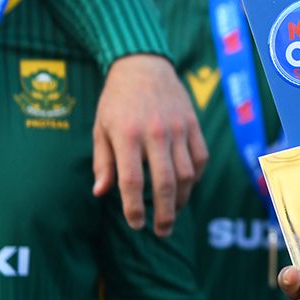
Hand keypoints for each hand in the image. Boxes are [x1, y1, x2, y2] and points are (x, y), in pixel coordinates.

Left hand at [93, 54, 207, 236]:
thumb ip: (102, 162)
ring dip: (181, 199)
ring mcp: (178, 129)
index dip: (133, 208)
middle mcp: (155, 133)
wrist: (143, 67)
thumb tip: (101, 193)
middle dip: (164, 213)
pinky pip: (200, 158)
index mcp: (126, 135)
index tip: (135, 225)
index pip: (131, 181)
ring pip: (187, 174)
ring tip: (172, 212)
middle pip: (164, 183)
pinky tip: (186, 187)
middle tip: (161, 232)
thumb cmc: (116, 101)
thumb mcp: (100, 129)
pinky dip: (196, 177)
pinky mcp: (193, 125)